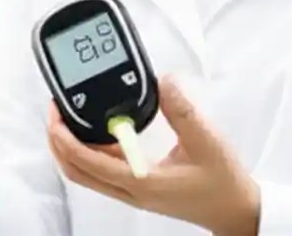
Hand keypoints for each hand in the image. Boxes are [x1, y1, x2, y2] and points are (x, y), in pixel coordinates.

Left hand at [47, 76, 259, 235]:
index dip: (66, 139)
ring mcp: (133, 192)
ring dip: (72, 147)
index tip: (57, 114)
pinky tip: (99, 129)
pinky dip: (91, 151)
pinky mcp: (138, 188)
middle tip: (55, 113)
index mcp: (141, 182)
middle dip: (59, 142)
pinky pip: (103, 171)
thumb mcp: (207, 141)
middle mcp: (131, 191)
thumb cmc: (223, 183)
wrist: (235, 210)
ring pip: (87, 173)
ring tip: (70, 118)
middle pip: (77, 171)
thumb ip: (183, 110)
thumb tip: (163, 82)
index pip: (89, 162)